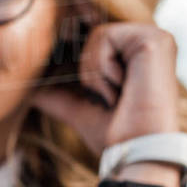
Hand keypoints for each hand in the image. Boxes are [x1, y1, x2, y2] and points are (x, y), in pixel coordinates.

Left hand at [32, 23, 181, 186]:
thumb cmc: (115, 135)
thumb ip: (59, 97)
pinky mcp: (154, 39)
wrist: (134, 150)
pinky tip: (123, 88)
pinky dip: (102, 69)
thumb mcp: (80, 111)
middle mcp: (149, 42)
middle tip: (108, 99)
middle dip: (88, 73)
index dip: (82, 59)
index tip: (83, 86)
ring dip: (95, 74)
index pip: (96, 41)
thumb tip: (31, 94)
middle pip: (92, 36)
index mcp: (138, 55)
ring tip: (117, 95)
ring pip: (96, 36)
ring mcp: (155, 37)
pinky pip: (105, 37)